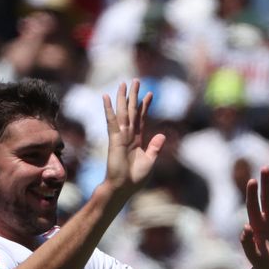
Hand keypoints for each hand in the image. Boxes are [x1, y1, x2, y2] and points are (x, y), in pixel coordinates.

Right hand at [101, 81, 165, 199]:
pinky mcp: (114, 139)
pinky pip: (111, 121)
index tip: (150, 94)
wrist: (123, 188)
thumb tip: (162, 135)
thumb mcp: (150, 162)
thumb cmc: (135, 179)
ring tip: (123, 83)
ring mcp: (121, 136)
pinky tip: (106, 96)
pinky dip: (109, 109)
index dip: (145, 106)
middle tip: (136, 81)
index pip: (141, 119)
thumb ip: (155, 147)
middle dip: (134, 96)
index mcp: (137, 141)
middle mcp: (128, 136)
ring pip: (122, 113)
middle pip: (131, 111)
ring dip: (122, 98)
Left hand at [241, 168, 268, 268]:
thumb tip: (246, 227)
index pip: (253, 205)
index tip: (252, 181)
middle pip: (265, 197)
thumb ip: (247, 242)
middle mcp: (267, 218)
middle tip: (265, 168)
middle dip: (265, 183)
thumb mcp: (253, 255)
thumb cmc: (262, 264)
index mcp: (257, 224)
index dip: (252, 193)